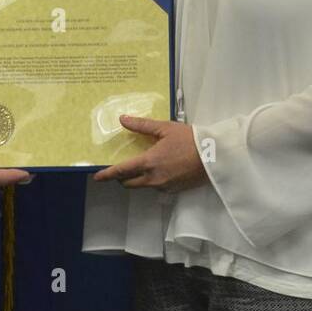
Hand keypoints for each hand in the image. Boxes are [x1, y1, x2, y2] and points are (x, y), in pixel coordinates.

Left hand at [92, 116, 208, 192]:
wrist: (215, 156)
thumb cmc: (190, 139)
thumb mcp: (165, 128)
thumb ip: (142, 125)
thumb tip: (123, 119)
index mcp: (149, 163)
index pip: (121, 171)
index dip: (107, 175)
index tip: (96, 177)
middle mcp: (153, 179)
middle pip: (129, 183)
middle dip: (121, 178)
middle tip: (121, 168)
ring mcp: (164, 187)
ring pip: (143, 186)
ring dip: (138, 178)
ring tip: (143, 165)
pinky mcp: (174, 191)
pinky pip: (156, 187)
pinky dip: (153, 180)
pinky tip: (161, 169)